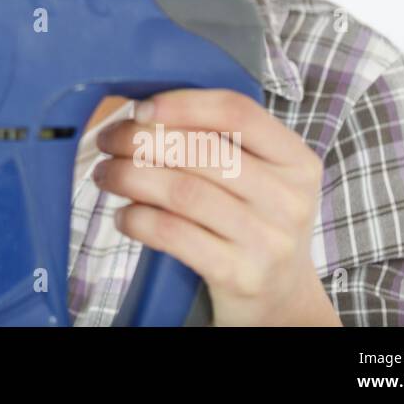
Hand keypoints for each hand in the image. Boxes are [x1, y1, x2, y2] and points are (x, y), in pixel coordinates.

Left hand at [93, 89, 340, 325]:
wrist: (280, 299)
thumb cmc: (255, 224)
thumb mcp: (260, 178)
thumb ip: (220, 142)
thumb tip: (143, 113)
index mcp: (296, 161)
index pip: (238, 113)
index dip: (183, 104)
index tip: (141, 108)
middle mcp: (289, 199)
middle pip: (201, 150)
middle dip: (141, 140)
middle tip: (109, 141)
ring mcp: (267, 240)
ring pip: (182, 191)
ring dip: (130, 177)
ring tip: (106, 175)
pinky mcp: (240, 275)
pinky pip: (174, 234)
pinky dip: (139, 219)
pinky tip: (124, 215)